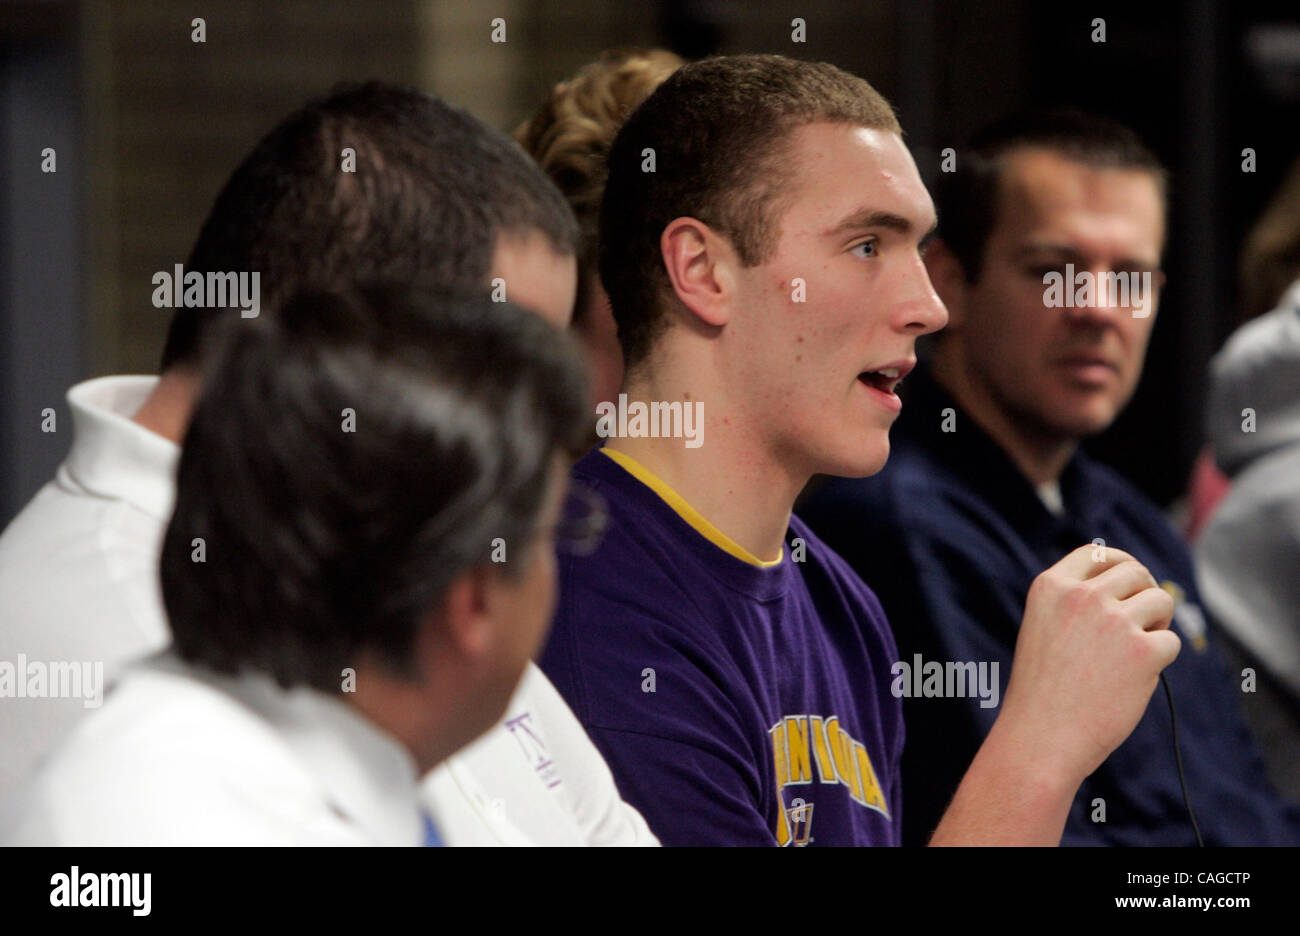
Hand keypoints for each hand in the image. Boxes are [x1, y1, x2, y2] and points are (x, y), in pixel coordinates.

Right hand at [998, 544, 1180, 786]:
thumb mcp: (1043, 628)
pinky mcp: (1142, 652)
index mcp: (1051, 586)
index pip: (1097, 553)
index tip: (1130, 580)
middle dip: (1144, 594)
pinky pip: (1171, 642)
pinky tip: (1136, 678)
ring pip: (1161, 600)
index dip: (1120, 563)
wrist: (1041, 737)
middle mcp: (1082, 596)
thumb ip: (1075, 603)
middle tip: (1141, 623)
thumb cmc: (1041, 691)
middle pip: (1136, 572)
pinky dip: (1160, 659)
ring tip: (1136, 652)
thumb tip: (1131, 586)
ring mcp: (1113, 621)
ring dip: (1157, 624)